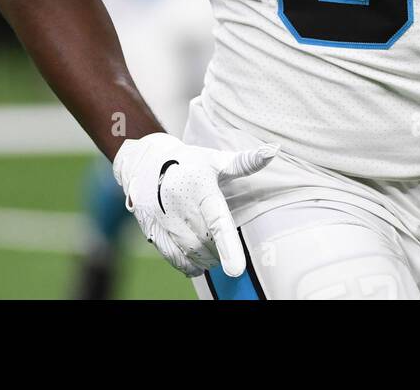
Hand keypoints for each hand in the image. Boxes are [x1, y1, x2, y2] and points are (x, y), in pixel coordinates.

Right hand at [112, 132, 276, 276]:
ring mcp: (163, 217)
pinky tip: (197, 263)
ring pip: (189, 251)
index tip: (236, 269)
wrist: (146, 163)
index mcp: (201, 186)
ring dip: (206, 260)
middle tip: (227, 250)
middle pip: (205, 241)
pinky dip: (187, 264)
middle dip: (219, 251)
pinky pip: (172, 255)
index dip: (227, 245)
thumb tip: (273, 151)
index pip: (217, 219)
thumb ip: (245, 162)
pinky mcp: (152, 229)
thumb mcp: (216, 159)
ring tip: (215, 256)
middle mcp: (180, 203)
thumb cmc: (190, 163)